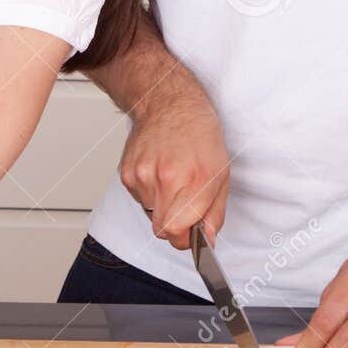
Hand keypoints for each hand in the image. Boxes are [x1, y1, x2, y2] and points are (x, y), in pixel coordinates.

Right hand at [119, 78, 229, 249]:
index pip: (177, 232)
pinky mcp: (127, 173)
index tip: (190, 234)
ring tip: (171, 178)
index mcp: (194, 181)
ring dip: (161, 205)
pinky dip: (149, 192)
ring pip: (150, 214)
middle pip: (161, 230)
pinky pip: (139, 199)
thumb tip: (206, 241)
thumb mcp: (221, 175)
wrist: (170, 105)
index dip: (184, 239)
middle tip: (184, 204)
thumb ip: (214, 214)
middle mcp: (166, 179)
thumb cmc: (199, 136)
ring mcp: (142, 176)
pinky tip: (158, 171)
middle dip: (174, 225)